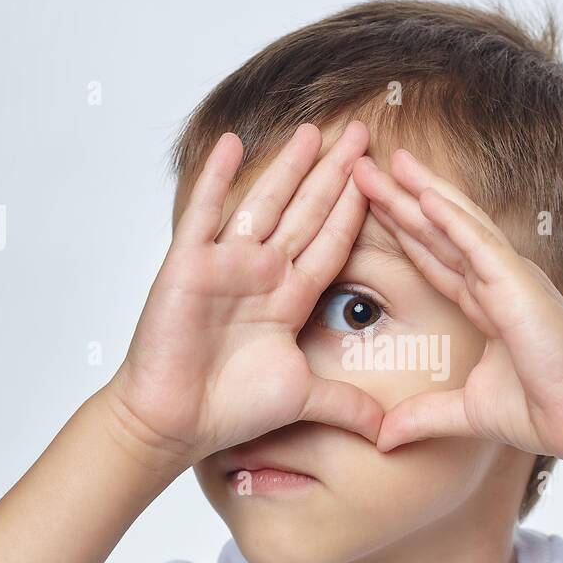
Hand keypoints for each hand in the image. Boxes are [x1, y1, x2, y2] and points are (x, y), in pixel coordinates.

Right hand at [106, 121, 383, 470]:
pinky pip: (206, 213)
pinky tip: (232, 142)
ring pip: (265, 203)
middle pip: (307, 211)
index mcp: (289, 296)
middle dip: (335, 172)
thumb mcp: (303, 398)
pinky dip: (216, 177)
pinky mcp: (189, 264)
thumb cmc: (230, 408)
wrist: (174, 422)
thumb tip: (388, 432)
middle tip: (361, 131)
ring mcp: (225, 264)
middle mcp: (262, 272)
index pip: (332, 242)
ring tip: (312, 130)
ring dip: (288, 166)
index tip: (383, 176)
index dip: (357, 208)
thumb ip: (346, 404)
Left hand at [352, 149, 562, 471]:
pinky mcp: (521, 287)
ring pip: (457, 225)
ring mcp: (511, 279)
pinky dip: (452, 218)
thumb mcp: (467, 413)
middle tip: (364, 167)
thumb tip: (383, 438)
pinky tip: (424, 193)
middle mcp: (498, 282)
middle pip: (439, 232)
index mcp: (487, 304)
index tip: (371, 206)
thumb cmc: (544, 413)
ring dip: (421, 192)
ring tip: (387, 161)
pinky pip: (480, 245)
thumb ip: (423, 417)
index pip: (435, 259)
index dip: (403, 231)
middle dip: (401, 200)